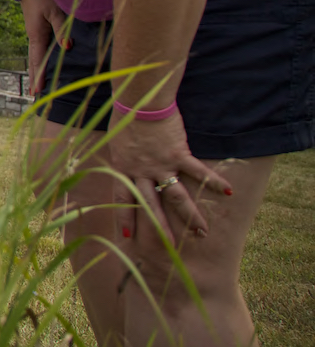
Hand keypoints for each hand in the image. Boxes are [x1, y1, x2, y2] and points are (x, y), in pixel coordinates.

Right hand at [21, 0, 69, 95]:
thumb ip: (61, 30)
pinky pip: (37, 49)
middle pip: (33, 61)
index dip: (39, 76)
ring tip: (36, 84)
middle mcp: (33, 37)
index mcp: (37, 36)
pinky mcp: (36, 29)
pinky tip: (40, 64)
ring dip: (35, 70)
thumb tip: (67, 48)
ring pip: (34, 56)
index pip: (38, 60)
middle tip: (34, 95)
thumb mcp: (55, 12)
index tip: (38, 91)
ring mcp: (33, 33)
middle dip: (34, 78)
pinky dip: (38, 60)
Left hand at [108, 111, 233, 245]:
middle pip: (151, 205)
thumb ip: (124, 156)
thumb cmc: (126, 116)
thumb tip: (127, 164)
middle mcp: (142, 171)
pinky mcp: (179, 153)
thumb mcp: (118, 140)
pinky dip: (214, 181)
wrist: (139, 100)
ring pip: (177, 196)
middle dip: (161, 227)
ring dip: (191, 215)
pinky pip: (199, 171)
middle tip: (170, 246)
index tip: (127, 236)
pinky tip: (229, 192)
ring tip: (202, 231)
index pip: (123, 198)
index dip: (125, 217)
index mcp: (124, 167)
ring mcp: (161, 164)